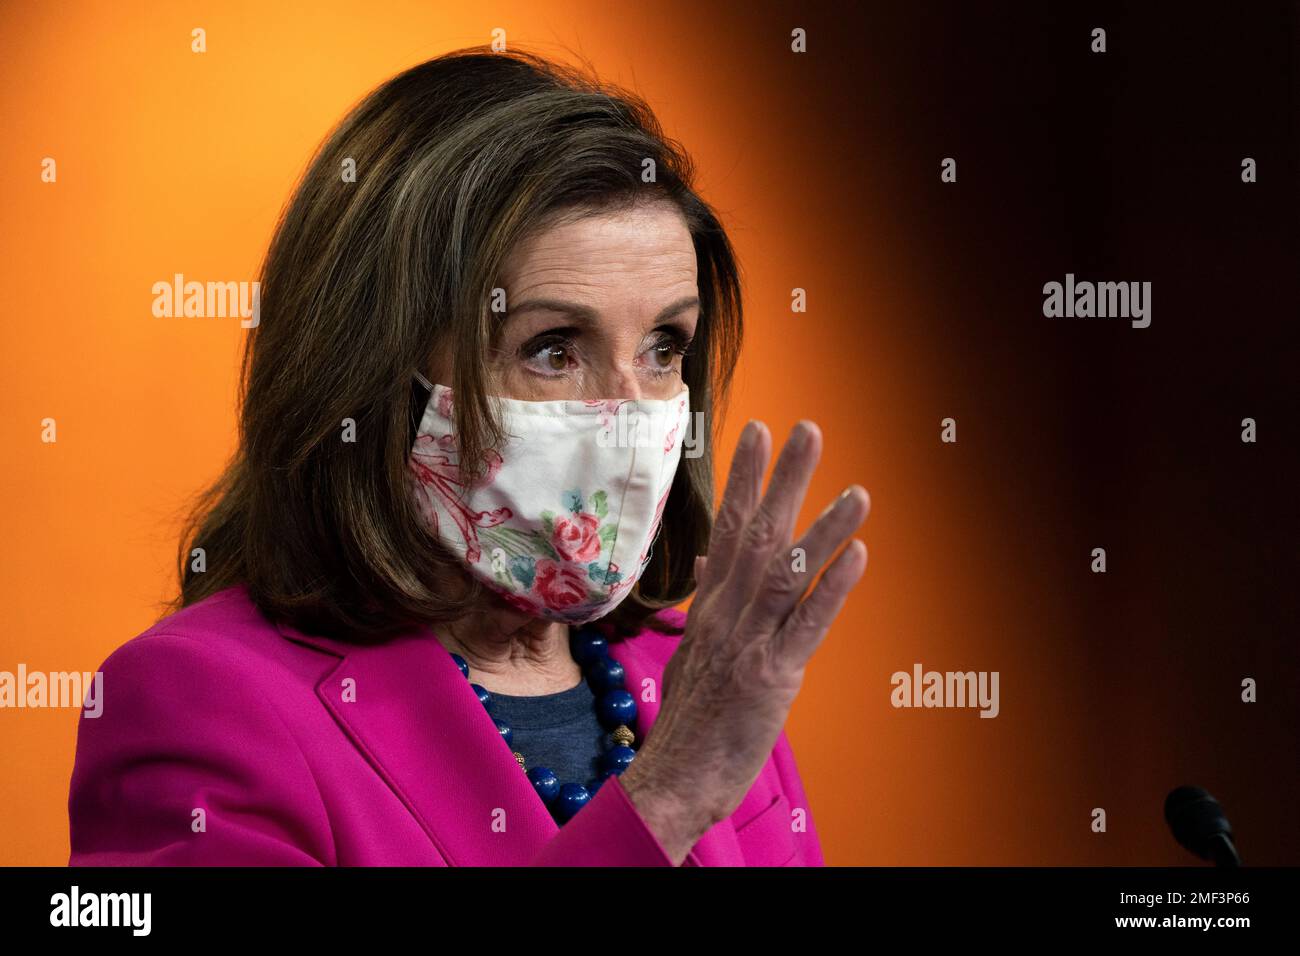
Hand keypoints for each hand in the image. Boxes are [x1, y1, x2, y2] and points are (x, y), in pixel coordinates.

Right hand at [619, 419, 868, 861]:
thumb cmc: (689, 716)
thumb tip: (712, 556)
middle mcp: (727, 613)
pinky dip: (831, 587)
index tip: (758, 431)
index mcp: (711, 605)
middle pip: (756, 534)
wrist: (673, 776)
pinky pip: (806, 625)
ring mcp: (749, 642)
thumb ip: (710, 598)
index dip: (745, 478)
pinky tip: (857, 555)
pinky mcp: (772, 676)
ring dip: (823, 527)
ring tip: (856, 490)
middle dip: (783, 479)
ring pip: (786, 572)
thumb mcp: (693, 648)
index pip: (728, 528)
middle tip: (806, 429)